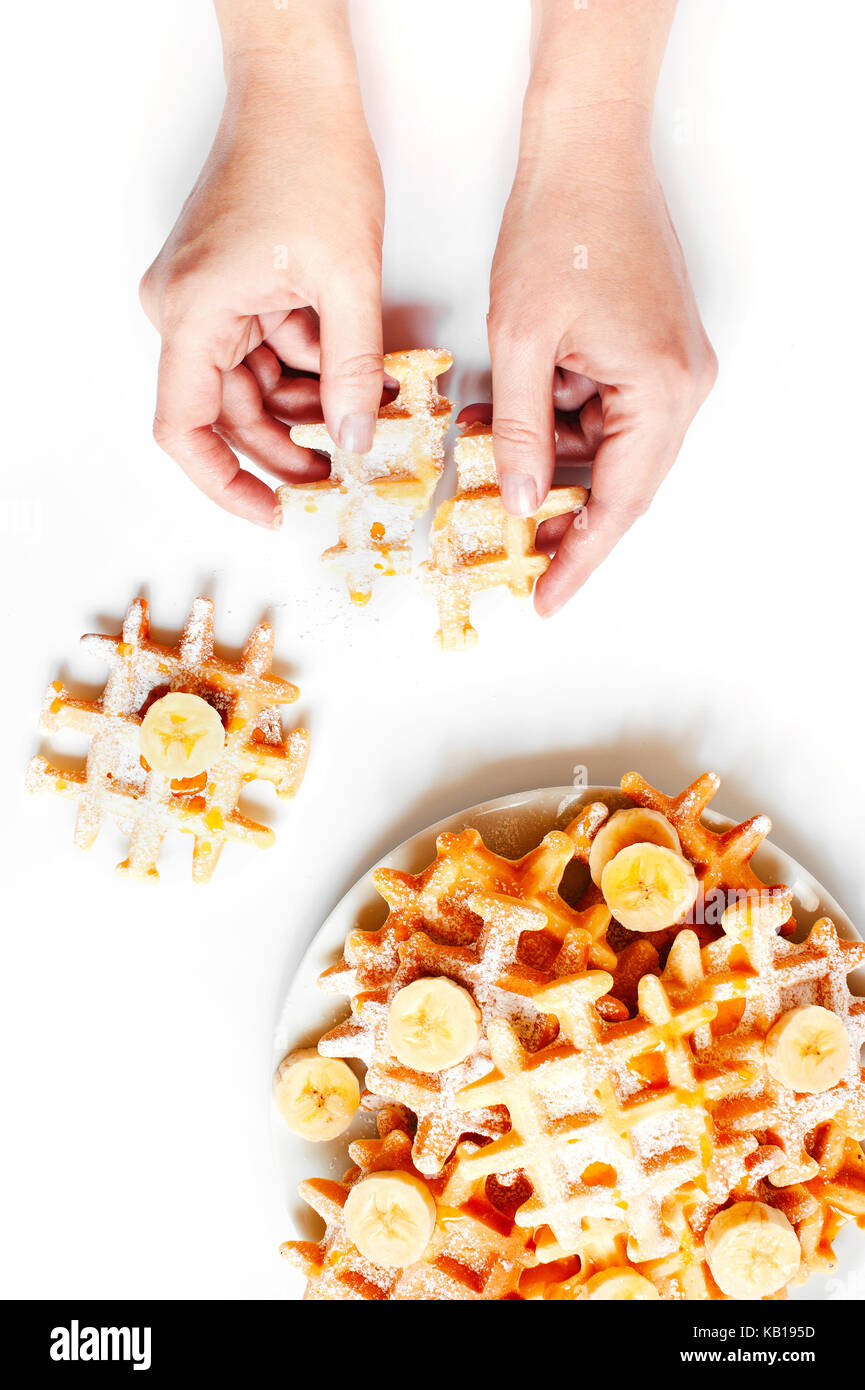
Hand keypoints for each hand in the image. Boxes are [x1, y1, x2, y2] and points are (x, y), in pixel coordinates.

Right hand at [139, 51, 384, 526]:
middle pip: (224, 412)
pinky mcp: (227, 285)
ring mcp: (202, 297)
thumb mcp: (349, 281)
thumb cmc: (311, 157)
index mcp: (193, 311)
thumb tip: (358, 444)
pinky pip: (261, 349)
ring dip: (303, 407)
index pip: (184, 428)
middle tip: (338, 477)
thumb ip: (354, 372)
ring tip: (362, 424)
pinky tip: (351, 378)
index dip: (224, 483)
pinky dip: (305, 367)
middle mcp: (183, 309)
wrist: (300, 87)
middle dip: (282, 450)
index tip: (271, 512)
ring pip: (249, 384)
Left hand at [488, 113, 716, 614]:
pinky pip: (605, 411)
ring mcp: (671, 367)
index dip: (577, 558)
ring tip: (486, 456)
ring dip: (549, 461)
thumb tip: (522, 503)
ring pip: (608, 449)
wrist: (585, 149)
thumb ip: (522, 431)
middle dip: (562, 517)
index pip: (618, 503)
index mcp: (660, 389)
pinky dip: (557, 422)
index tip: (543, 600)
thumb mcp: (520, 341)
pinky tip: (508, 413)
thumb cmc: (558, 228)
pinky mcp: (651, 349)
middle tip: (511, 553)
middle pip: (621, 484)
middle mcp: (681, 385)